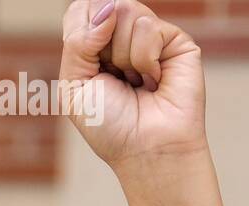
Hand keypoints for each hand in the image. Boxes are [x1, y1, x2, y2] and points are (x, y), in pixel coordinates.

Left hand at [60, 1, 205, 176]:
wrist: (146, 149)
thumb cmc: (109, 127)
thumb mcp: (74, 88)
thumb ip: (77, 43)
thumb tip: (107, 8)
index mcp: (93, 49)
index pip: (81, 11)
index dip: (81, 30)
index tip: (90, 65)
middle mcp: (121, 38)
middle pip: (103, 6)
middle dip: (101, 47)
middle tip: (114, 79)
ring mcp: (149, 37)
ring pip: (125, 12)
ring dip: (123, 57)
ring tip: (135, 83)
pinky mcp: (174, 40)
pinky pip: (148, 27)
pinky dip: (144, 60)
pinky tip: (154, 80)